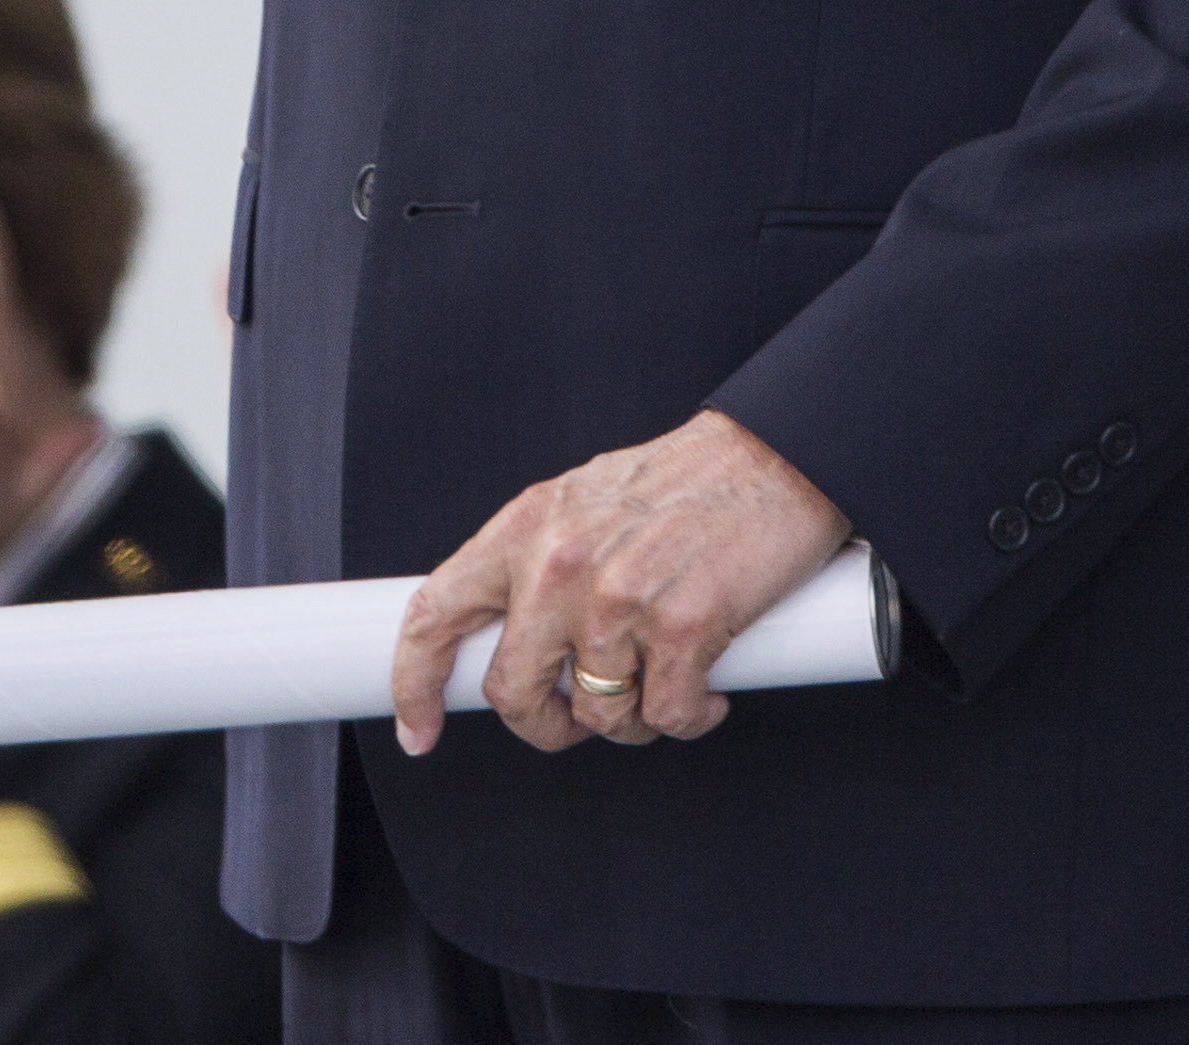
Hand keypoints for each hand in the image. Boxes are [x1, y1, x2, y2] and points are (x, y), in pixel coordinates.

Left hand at [391, 409, 850, 754]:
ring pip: (597, 713)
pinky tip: (706, 689)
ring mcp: (616, 597)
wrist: (775, 458)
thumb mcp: (582, 504)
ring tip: (663, 684)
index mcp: (524, 528)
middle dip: (545, 725)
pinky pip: (665, 715)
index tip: (416, 729)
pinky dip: (689, 717)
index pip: (434, 613)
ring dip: (633, 719)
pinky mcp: (681, 627)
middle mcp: (558, 563)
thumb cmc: (684, 485)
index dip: (413, 683)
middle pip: (512, 691)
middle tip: (581, 719)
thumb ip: (538, 563)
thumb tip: (511, 635)